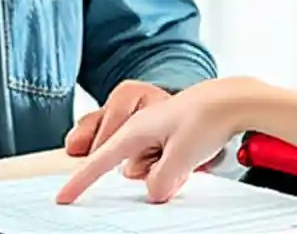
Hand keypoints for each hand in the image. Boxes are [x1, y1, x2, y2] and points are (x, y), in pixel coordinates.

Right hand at [56, 77, 260, 205]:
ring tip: (188, 156)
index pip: (99, 160)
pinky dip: (174, 164)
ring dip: (164, 170)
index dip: (80, 181)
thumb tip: (152, 193)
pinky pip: (161, 161)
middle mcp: (140, 127)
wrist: (234, 98)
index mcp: (135, 129)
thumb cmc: (207, 117)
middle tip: (176, 164)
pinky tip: (192, 155)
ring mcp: (154, 130)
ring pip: (147, 166)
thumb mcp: (182, 158)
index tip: (63, 197)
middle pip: (128, 167)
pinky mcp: (169, 135)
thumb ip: (160, 182)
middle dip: (147, 175)